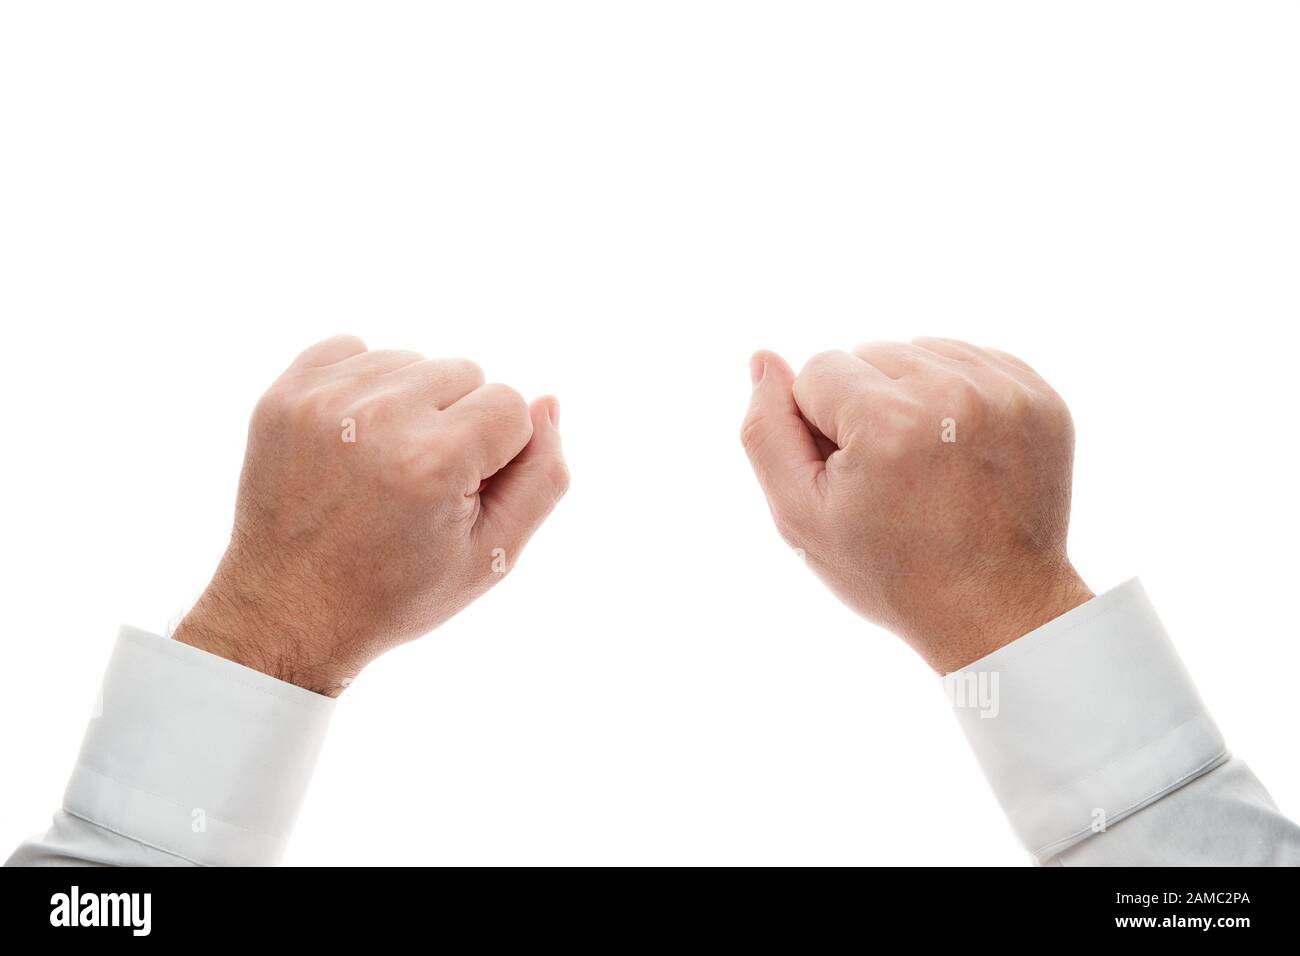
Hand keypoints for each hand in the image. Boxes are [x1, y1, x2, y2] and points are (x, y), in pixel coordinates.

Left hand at [173, 335, 568, 694]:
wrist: (289, 609)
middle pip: (465, 371)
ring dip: (413, 404)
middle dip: (458, 423)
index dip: (497, 455)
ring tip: (386, 464)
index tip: (461, 496)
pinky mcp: (286, 392)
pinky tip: (354, 440)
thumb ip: (543, 477)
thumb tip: (548, 402)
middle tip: (421, 485)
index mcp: (434, 461)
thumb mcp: (494, 555)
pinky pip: (355, 349)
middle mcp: (377, 419)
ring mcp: (323, 401)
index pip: (511, 405)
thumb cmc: (399, 590)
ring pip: (414, 360)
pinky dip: (365, 388)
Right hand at [741, 337, 1091, 673]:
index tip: (854, 480)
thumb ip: (767, 431)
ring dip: (908, 395)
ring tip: (925, 462)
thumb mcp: (801, 516)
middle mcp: (954, 393)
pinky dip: (953, 394)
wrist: (995, 608)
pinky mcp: (1038, 395)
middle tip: (891, 476)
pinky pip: (968, 359)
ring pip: (917, 352)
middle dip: (864, 406)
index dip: (821, 429)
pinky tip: (958, 449)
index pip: (817, 370)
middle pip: (868, 353)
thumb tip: (763, 358)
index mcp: (889, 422)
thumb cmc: (889, 571)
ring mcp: (1005, 391)